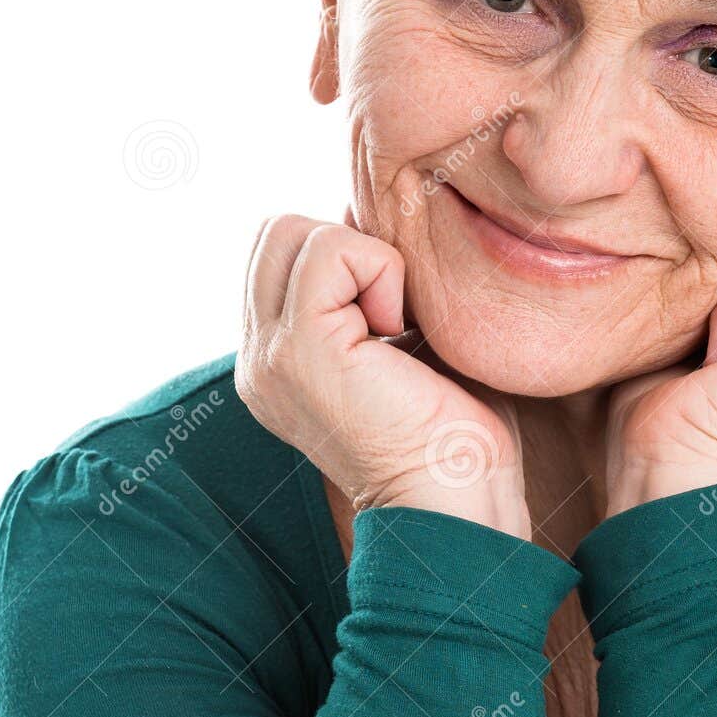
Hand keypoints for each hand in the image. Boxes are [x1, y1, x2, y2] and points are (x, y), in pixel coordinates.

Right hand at [235, 213, 531, 535]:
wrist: (459, 502)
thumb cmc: (453, 432)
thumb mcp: (400, 341)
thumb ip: (367, 286)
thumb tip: (357, 213)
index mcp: (276, 360)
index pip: (282, 252)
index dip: (347, 256)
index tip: (394, 314)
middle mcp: (257, 359)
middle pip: (277, 231)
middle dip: (348, 250)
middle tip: (394, 316)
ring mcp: (269, 354)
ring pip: (294, 230)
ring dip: (365, 260)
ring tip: (394, 326)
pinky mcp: (299, 347)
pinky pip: (330, 248)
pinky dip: (380, 269)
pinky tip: (398, 328)